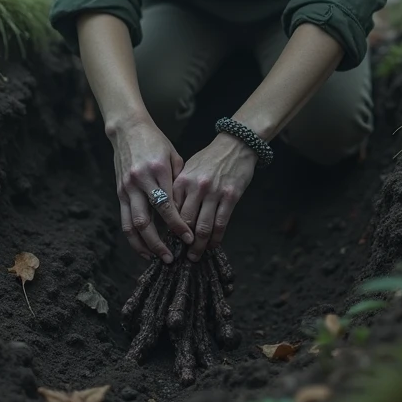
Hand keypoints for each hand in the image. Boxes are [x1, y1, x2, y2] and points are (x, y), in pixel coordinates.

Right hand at [110, 117, 193, 263]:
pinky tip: (143, 249)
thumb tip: (188, 207)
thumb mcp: (173, 155)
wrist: (128, 129)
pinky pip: (125, 220)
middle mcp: (140, 181)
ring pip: (133, 224)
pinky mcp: (119, 192)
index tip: (189, 239)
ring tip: (157, 258)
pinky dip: (133, 237)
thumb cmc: (155, 141)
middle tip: (172, 258)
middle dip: (159, 243)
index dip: (178, 226)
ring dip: (144, 245)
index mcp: (157, 171)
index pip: (167, 207)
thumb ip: (179, 181)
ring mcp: (127, 188)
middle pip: (148, 221)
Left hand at [173, 133, 256, 261]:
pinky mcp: (230, 197)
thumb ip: (180, 190)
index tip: (167, 241)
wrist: (235, 144)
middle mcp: (196, 187)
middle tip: (179, 255)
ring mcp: (214, 192)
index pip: (171, 210)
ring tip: (194, 257)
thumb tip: (172, 215)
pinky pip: (221, 224)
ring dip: (198, 246)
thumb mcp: (189, 169)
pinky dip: (216, 239)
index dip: (169, 229)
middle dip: (181, 242)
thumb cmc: (209, 158)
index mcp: (182, 180)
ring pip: (203, 227)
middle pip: (185, 222)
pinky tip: (213, 246)